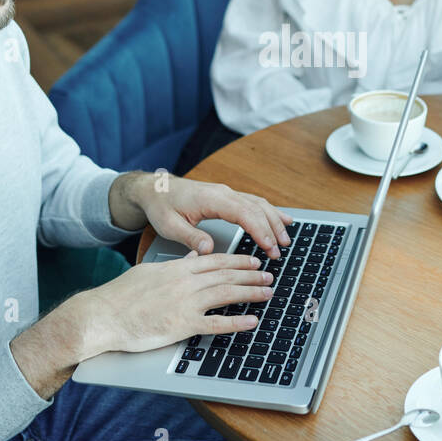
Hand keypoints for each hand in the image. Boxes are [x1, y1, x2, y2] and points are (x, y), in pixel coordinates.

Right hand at [77, 251, 274, 356]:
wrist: (103, 315)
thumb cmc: (121, 296)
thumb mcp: (150, 271)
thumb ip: (174, 264)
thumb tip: (191, 256)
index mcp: (177, 268)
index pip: (215, 260)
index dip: (238, 261)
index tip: (253, 261)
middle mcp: (185, 282)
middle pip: (226, 275)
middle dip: (251, 275)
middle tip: (269, 276)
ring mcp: (185, 303)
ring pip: (226, 293)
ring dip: (251, 293)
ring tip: (268, 292)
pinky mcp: (181, 325)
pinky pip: (216, 324)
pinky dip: (236, 322)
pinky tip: (251, 322)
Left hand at [113, 172, 292, 258]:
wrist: (155, 189)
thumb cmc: (161, 205)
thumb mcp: (169, 225)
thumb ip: (190, 237)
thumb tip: (208, 250)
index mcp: (211, 199)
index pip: (243, 213)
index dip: (258, 229)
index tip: (269, 246)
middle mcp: (223, 193)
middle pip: (256, 208)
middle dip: (271, 229)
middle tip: (280, 251)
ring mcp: (227, 193)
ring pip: (258, 204)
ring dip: (274, 221)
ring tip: (286, 239)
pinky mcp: (228, 197)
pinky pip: (254, 203)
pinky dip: (269, 212)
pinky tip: (282, 220)